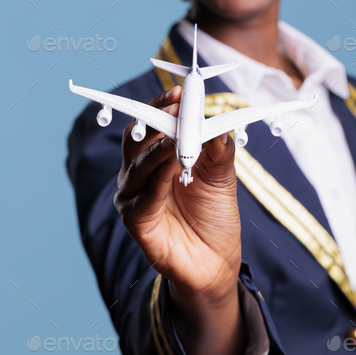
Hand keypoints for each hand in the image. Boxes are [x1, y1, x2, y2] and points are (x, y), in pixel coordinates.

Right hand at [114, 86, 244, 354]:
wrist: (215, 262)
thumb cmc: (213, 215)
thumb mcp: (221, 176)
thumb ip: (217, 150)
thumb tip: (218, 123)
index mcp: (155, 158)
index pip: (150, 124)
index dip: (161, 105)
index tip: (179, 91)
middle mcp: (138, 174)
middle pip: (137, 138)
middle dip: (156, 118)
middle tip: (176, 105)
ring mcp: (134, 197)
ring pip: (139, 164)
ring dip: (159, 146)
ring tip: (179, 132)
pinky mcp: (136, 221)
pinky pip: (145, 195)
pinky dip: (159, 177)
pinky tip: (174, 164)